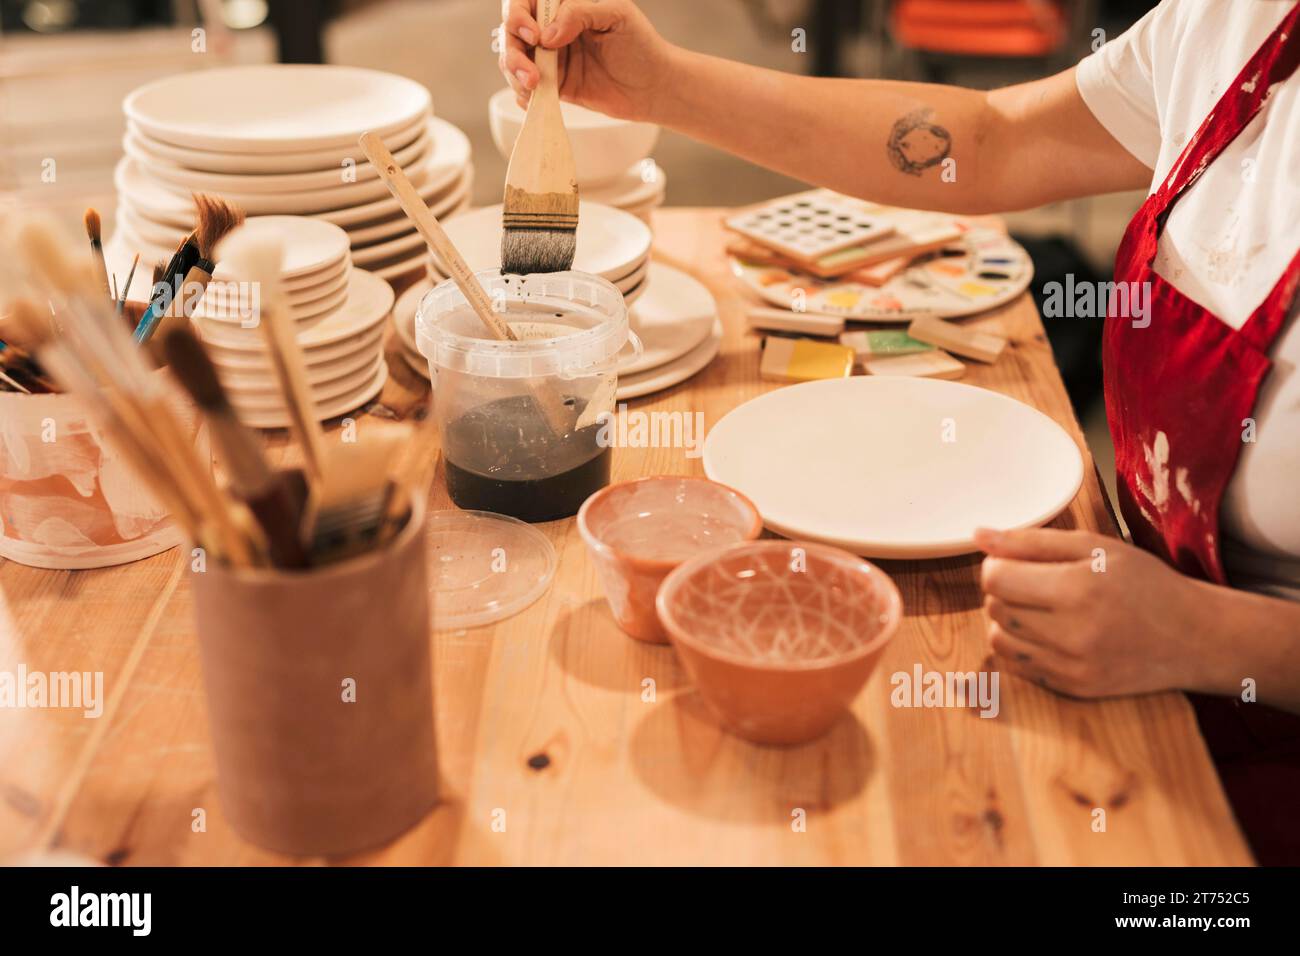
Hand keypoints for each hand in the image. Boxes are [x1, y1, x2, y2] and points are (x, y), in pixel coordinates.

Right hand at [499, 0, 674, 120]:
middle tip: (530, 72)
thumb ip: (580, 13)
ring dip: (515, 74)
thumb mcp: (617, 15)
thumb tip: (548, 34)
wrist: (654, 88)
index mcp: (566, 7)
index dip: (519, 16)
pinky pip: (527, 88)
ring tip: (533, 86)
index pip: (527, 2)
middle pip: (513, 32)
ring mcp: (553, 59)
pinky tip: (532, 100)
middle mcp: (555, 30)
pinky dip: (523, 95)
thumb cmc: (642, 46)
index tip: (534, 35)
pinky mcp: (557, 86)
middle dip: (513, 51)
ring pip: (514, 61)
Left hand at [976, 527, 1214, 698]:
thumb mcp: (1095, 547)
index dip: (997, 565)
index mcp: (1079, 589)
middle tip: (1032, 583)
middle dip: (1002, 590)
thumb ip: (1031, 541)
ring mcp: (1072, 666)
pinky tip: (1047, 632)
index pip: (995, 578)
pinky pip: (1018, 665)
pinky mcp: (1073, 688)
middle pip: (994, 607)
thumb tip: (978, 535)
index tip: (1014, 562)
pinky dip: (1021, 645)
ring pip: (999, 638)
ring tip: (1039, 608)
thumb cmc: (1145, 583)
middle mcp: (1073, 633)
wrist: (1194, 637)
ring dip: (1007, 619)